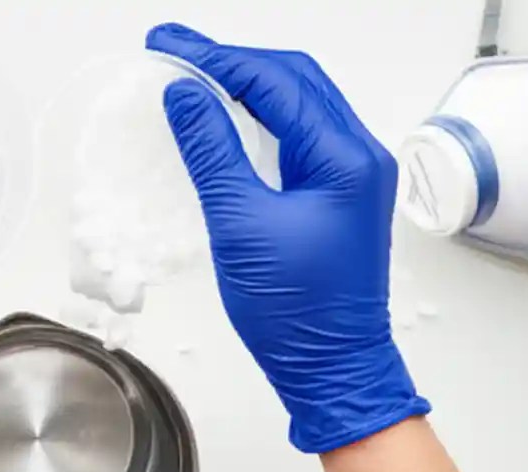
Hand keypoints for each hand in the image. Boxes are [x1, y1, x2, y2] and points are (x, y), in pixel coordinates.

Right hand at [148, 23, 428, 452]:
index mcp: (344, 158)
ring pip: (299, 103)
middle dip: (232, 61)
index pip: (275, 82)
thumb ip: (212, 151)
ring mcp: (355, 175)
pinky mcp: (341, 195)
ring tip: (194, 76)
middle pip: (294, 79)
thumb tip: (185, 95)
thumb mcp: (240, 225)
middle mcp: (360, 156)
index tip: (168, 45)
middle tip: (174, 51)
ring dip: (247, 85)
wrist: (334, 369)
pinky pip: (301, 135)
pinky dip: (262, 117)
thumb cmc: (294, 312)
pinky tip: (227, 118)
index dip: (216, 58)